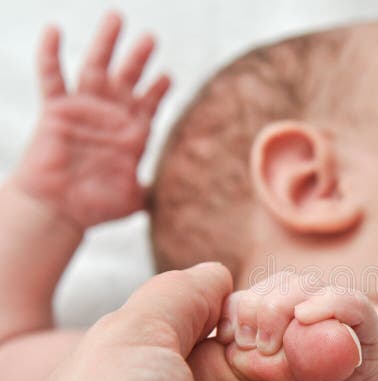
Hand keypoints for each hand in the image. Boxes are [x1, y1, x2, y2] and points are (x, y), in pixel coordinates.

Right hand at [12, 11, 168, 228]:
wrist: (58, 211)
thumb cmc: (95, 208)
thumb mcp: (133, 198)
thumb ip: (154, 191)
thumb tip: (174, 198)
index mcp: (132, 134)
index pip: (149, 103)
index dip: (158, 89)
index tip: (168, 76)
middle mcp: (109, 116)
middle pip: (127, 78)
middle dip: (139, 57)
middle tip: (152, 37)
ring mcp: (83, 110)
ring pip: (95, 68)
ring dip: (106, 42)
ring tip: (118, 16)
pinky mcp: (56, 110)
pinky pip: (51, 77)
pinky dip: (51, 53)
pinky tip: (54, 30)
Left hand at [217, 273, 377, 380]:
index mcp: (281, 327)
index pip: (252, 296)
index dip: (235, 310)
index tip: (229, 340)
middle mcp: (310, 315)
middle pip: (277, 283)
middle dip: (254, 306)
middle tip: (247, 344)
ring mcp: (341, 319)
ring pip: (306, 286)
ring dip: (280, 306)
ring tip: (269, 346)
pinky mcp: (369, 331)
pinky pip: (351, 302)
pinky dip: (328, 303)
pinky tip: (305, 318)